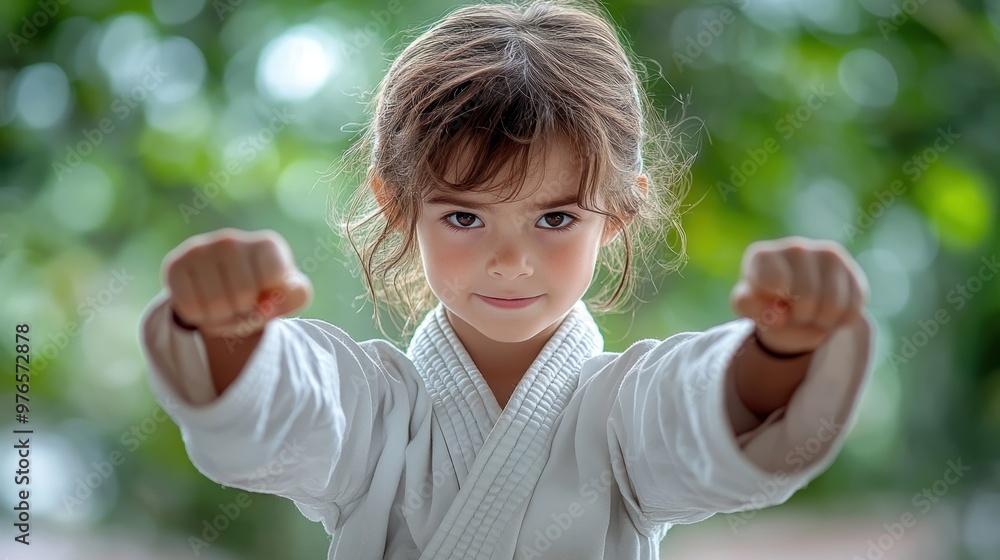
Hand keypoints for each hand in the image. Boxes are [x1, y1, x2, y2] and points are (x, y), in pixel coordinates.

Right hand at [161, 228, 312, 337]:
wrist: (223, 290)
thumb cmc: (264, 293)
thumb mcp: (290, 295)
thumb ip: (296, 296)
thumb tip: (267, 303)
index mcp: (266, 244)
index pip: (271, 278)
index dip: (271, 299)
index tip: (267, 296)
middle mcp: (232, 240)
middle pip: (241, 296)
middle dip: (244, 314)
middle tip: (243, 309)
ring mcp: (200, 249)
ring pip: (214, 305)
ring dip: (222, 320)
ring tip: (225, 310)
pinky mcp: (175, 264)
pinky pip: (189, 308)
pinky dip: (200, 318)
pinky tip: (204, 306)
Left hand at [730, 237, 868, 354]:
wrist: (793, 307)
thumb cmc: (766, 304)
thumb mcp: (748, 307)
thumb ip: (750, 307)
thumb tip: (782, 313)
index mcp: (762, 256)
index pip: (773, 281)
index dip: (774, 305)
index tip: (773, 306)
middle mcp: (794, 248)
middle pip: (807, 297)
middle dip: (800, 317)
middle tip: (794, 314)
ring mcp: (826, 255)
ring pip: (833, 304)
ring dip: (822, 321)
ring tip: (811, 315)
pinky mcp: (851, 269)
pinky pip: (852, 308)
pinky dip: (840, 321)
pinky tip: (829, 313)